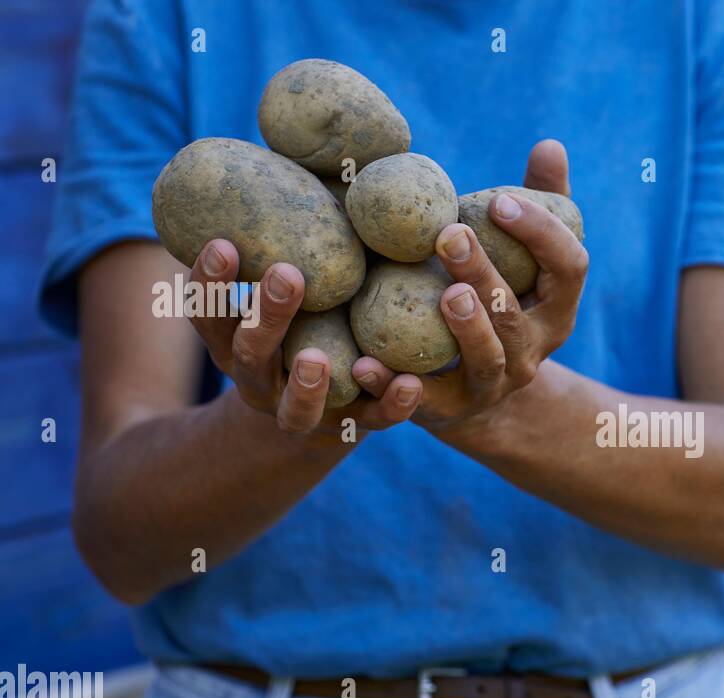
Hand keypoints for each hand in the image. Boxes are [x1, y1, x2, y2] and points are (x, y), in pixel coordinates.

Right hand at [185, 241, 422, 437]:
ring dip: (304, 382)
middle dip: (265, 315)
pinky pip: (371, 422)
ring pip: (295, 406)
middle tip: (288, 274)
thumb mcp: (292, 276)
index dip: (209, 281)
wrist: (326, 410)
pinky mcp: (352, 429)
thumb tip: (310, 136)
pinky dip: (390, 405)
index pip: (207, 310)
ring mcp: (301, 411)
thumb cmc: (310, 317)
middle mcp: (258, 377)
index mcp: (234, 337)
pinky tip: (410, 382)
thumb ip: (298, 228)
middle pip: (249, 352)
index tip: (223, 242)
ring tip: (316, 359)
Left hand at [353, 139, 588, 431]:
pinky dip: (393, 384)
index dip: (542, 235)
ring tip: (442, 295)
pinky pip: (424, 401)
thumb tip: (550, 145)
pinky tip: (363, 362)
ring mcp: (495, 384)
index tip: (500, 200)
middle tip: (447, 233)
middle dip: (487, 274)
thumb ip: (540, 206)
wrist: (480, 396)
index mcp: (557, 308)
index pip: (571, 268)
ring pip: (487, 358)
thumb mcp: (523, 261)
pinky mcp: (450, 411)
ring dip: (466, 327)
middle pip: (517, 313)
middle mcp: (534, 350)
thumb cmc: (500, 302)